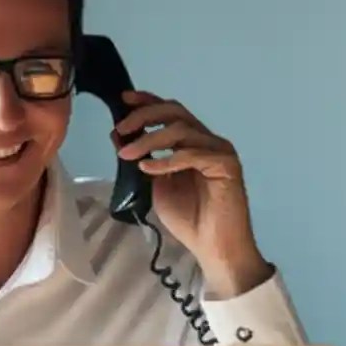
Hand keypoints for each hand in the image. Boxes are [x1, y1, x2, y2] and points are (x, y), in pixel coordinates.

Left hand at [111, 90, 272, 298]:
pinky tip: (147, 168)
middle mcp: (208, 141)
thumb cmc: (188, 218)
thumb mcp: (154, 184)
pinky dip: (166, 160)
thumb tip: (119, 136)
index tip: (123, 99)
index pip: (171, 112)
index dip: (147, 101)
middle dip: (144, 116)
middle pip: (176, 112)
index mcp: (192, 142)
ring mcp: (220, 151)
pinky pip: (192, 154)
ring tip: (127, 154)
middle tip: (120, 128)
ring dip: (149, 139)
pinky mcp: (227, 166)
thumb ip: (142, 159)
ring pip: (182, 130)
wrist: (213, 247)